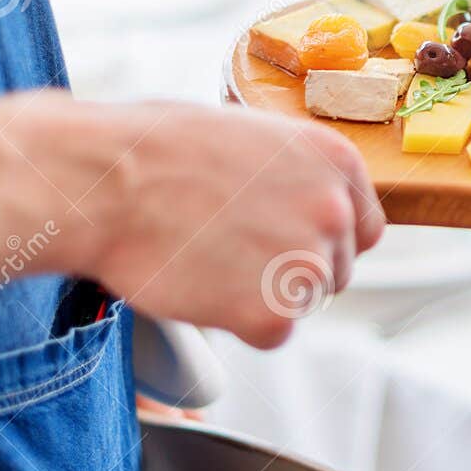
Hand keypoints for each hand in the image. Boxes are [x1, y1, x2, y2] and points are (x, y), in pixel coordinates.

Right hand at [69, 103, 383, 348]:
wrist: (106, 182)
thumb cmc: (156, 149)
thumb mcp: (246, 137)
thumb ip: (289, 174)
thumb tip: (297, 201)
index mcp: (333, 160)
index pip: (364, 227)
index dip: (327, 241)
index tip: (295, 244)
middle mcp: (334, 210)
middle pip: (335, 270)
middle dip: (291, 270)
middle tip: (232, 253)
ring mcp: (307, 263)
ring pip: (302, 302)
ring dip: (261, 294)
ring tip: (206, 260)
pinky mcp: (274, 312)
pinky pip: (271, 334)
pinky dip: (238, 323)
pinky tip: (200, 286)